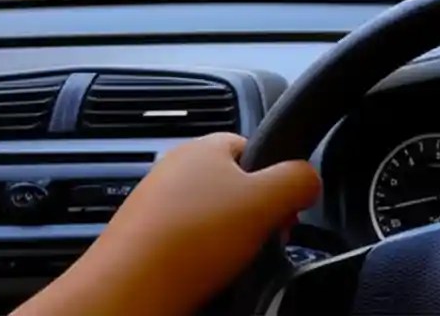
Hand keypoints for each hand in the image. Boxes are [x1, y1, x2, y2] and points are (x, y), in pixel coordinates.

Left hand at [15, 133, 319, 315]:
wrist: (129, 292)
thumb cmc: (193, 239)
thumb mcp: (267, 200)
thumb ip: (300, 179)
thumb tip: (310, 180)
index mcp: (204, 146)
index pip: (256, 147)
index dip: (279, 177)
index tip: (286, 210)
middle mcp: (177, 169)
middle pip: (237, 186)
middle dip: (257, 214)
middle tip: (264, 240)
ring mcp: (157, 206)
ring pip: (214, 219)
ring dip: (231, 241)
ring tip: (233, 263)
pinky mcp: (146, 241)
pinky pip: (190, 244)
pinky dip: (204, 259)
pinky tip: (208, 275)